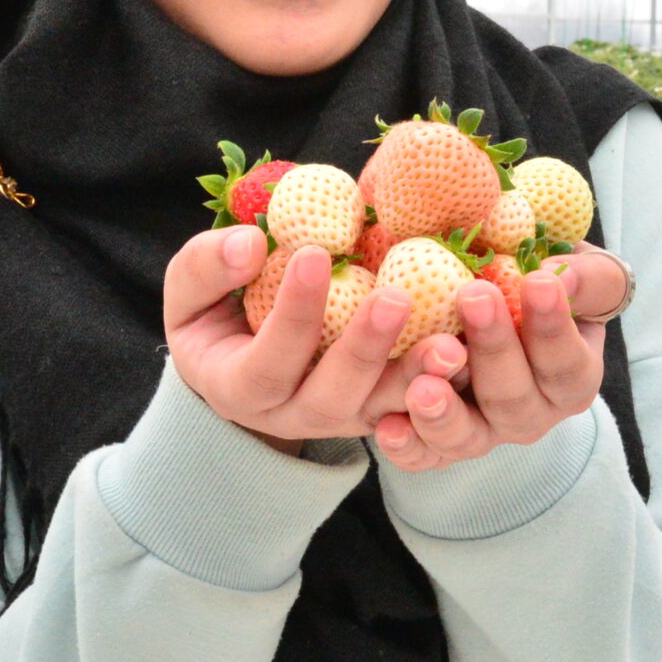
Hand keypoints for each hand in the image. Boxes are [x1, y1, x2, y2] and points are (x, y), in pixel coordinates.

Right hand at [165, 224, 467, 453]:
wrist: (238, 357)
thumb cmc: (213, 315)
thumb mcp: (190, 290)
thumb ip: (208, 267)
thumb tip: (251, 243)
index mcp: (239, 388)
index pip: (267, 361)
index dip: (292, 313)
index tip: (314, 253)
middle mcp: (292, 415)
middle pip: (332, 396)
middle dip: (365, 348)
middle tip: (398, 297)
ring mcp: (341, 418)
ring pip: (382, 409)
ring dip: (418, 377)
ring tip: (453, 342)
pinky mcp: (379, 409)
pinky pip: (414, 404)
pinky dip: (441, 380)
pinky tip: (471, 348)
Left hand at [371, 244, 626, 472]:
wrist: (501, 303)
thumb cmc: (545, 283)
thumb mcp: (579, 274)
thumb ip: (584, 277)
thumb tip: (558, 276)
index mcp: (571, 379)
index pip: (567, 361)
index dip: (553, 325)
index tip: (537, 280)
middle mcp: (530, 415)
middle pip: (514, 400)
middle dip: (493, 347)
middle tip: (473, 297)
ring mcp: (483, 433)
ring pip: (467, 437)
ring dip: (445, 413)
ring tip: (424, 387)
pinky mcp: (438, 442)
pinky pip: (423, 454)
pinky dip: (406, 446)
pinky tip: (387, 427)